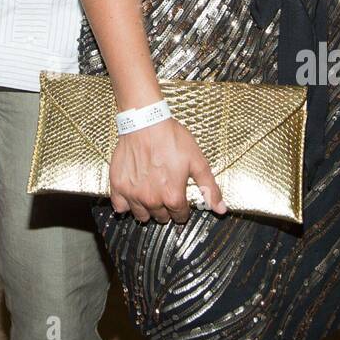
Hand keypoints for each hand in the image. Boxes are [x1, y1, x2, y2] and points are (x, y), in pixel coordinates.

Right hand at [109, 116, 225, 223]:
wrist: (145, 122)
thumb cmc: (171, 139)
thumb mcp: (197, 161)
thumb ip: (209, 187)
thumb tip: (221, 209)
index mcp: (173, 196)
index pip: (180, 216)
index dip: (183, 209)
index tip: (180, 198)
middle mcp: (152, 199)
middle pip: (161, 217)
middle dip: (166, 208)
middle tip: (165, 191)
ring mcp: (133, 194)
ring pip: (142, 215)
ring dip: (148, 208)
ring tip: (150, 192)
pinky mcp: (118, 186)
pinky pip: (120, 207)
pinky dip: (126, 204)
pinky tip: (133, 194)